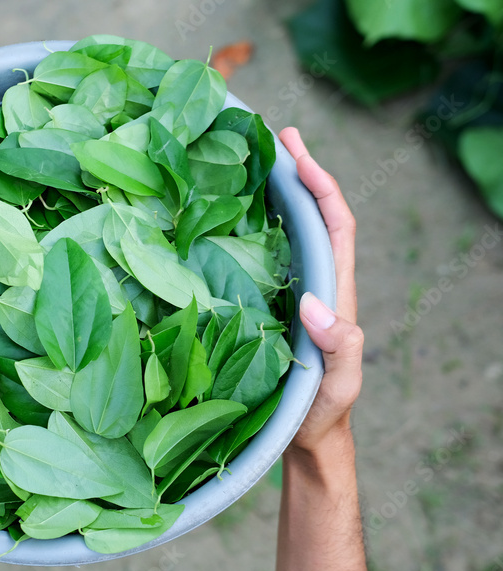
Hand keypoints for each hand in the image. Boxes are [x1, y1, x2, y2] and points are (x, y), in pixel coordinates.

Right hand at [279, 128, 364, 456]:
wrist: (303, 436)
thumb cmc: (322, 412)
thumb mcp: (338, 385)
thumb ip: (340, 347)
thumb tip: (317, 305)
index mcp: (337, 291)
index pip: (337, 227)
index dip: (323, 188)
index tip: (300, 156)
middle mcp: (318, 282)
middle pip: (315, 216)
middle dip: (301, 172)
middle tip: (278, 134)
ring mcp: (294, 292)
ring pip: (290, 231)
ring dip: (277, 194)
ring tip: (254, 159)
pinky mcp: (270, 306)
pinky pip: (265, 257)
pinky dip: (254, 227)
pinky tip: (230, 215)